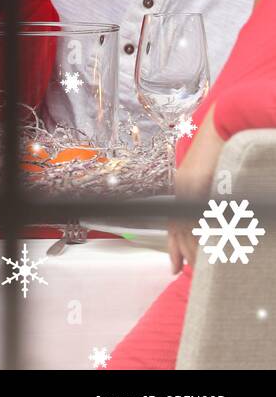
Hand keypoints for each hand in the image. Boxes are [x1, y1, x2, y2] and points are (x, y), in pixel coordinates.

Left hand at [168, 107, 224, 273]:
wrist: (222, 125)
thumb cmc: (224, 151)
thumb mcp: (213, 178)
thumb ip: (211, 199)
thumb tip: (216, 218)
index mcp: (182, 189)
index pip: (173, 224)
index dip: (174, 247)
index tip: (174, 267)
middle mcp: (179, 188)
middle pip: (177, 228)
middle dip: (182, 252)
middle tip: (187, 271)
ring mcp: (186, 185)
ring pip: (185, 223)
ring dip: (193, 246)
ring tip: (200, 265)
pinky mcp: (196, 181)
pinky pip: (195, 210)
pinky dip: (200, 228)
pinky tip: (205, 243)